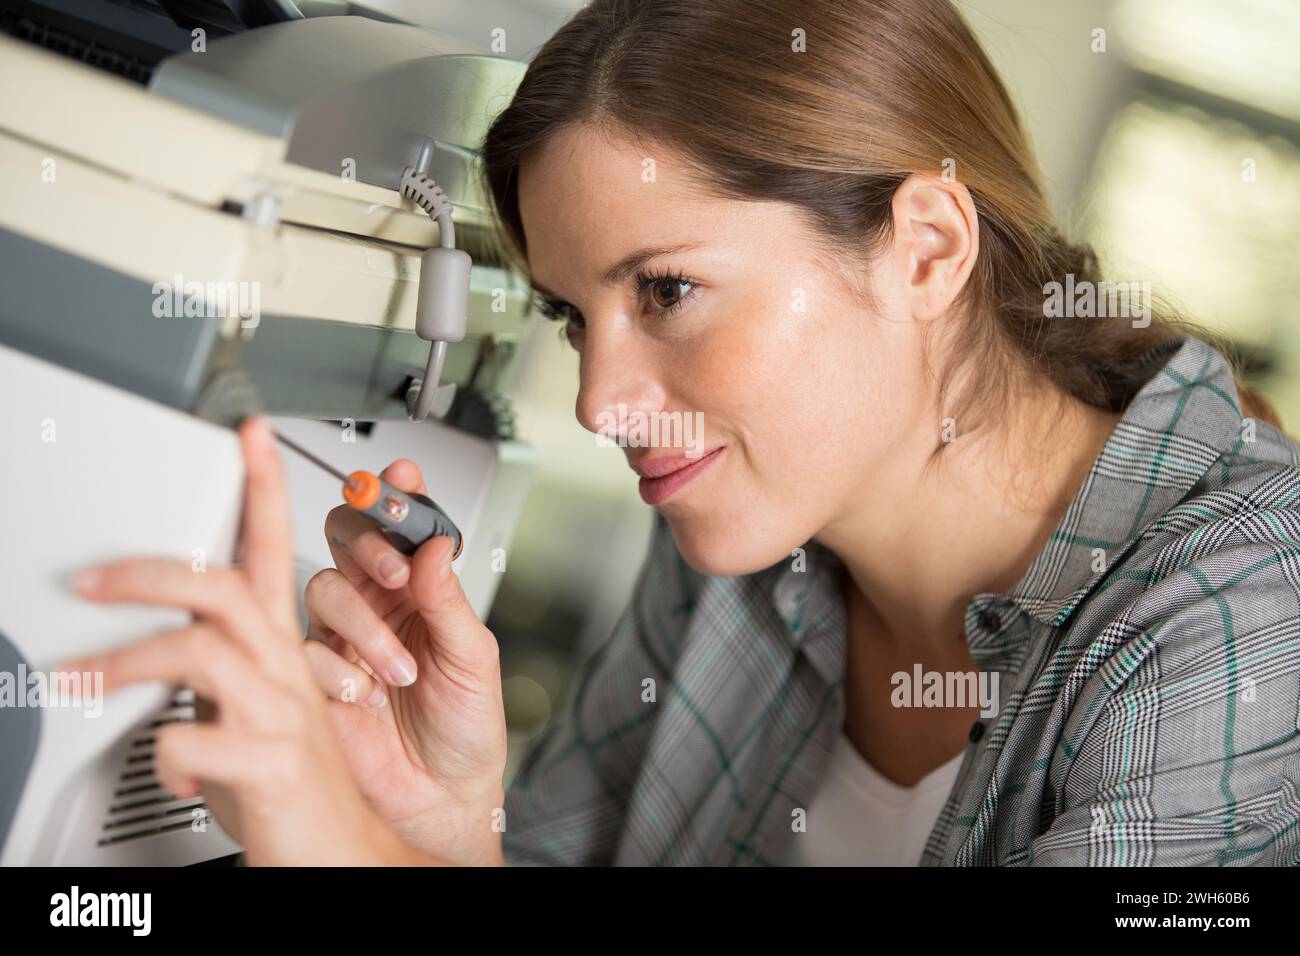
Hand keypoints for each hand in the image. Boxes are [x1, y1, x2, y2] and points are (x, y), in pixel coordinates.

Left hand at [61, 417, 432, 865]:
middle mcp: (287, 673)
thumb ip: (219, 672)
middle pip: (224, 589)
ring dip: (127, 662)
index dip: (264, 486)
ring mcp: (282, 715)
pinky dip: (166, 751)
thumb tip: (157, 644)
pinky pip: (192, 737)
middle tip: (92, 578)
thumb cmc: (295, 786)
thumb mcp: (258, 713)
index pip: (277, 549)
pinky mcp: (272, 764)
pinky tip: (170, 767)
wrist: (342, 856)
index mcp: (285, 651)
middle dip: (152, 571)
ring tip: (80, 679)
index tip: (247, 435)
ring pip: (202, 652)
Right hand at [303, 458, 507, 866]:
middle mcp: (375, 606)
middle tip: (394, 568)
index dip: (396, 494)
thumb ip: (451, 602)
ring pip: (322, 588)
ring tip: (400, 669)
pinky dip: (338, 670)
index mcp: (419, 591)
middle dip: (368, 540)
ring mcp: (339, 638)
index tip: (402, 476)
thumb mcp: (475, 659)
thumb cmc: (464, 730)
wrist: (441, 798)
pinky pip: (304, 649)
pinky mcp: (310, 677)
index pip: (400, 526)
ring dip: (365, 623)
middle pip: (346, 536)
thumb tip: (437, 547)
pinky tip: (367, 696)